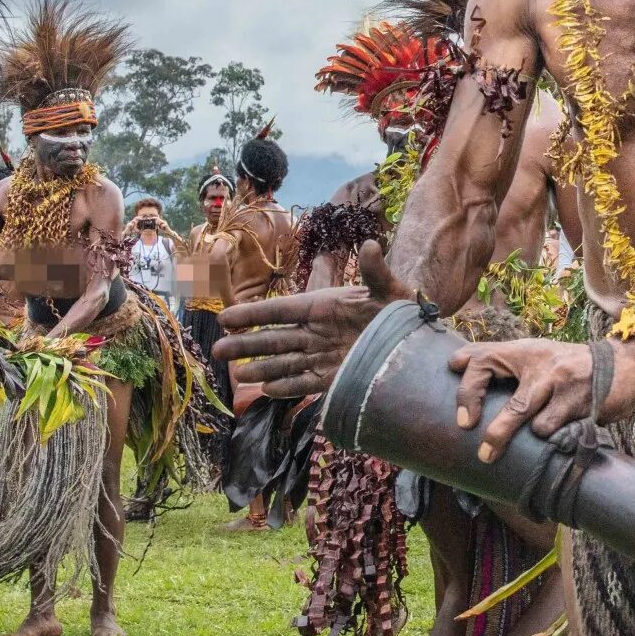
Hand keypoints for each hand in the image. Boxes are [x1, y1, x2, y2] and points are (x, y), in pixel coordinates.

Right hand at [214, 243, 407, 398]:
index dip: (254, 314)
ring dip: (262, 368)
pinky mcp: (334, 377)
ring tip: (238, 375)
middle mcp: (316, 332)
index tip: (226, 317)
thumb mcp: (390, 289)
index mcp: (322, 307)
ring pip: (285, 362)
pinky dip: (288, 387)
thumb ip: (376, 271)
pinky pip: (305, 382)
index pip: (281, 310)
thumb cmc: (399, 310)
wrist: (415, 340)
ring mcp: (323, 356)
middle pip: (275, 339)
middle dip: (247, 345)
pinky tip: (268, 390)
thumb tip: (371, 245)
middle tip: (219, 350)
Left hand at [452, 336, 634, 461]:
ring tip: (516, 443)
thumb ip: (501, 360)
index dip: (468, 390)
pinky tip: (558, 431)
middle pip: (514, 406)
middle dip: (496, 434)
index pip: (484, 361)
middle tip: (483, 453)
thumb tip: (455, 363)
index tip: (463, 418)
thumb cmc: (568, 364)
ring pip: (536, 424)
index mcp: (525, 351)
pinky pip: (558, 430)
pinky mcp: (582, 404)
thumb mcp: (536, 354)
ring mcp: (564, 386)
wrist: (623, 363)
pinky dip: (552, 436)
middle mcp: (543, 366)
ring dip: (527, 437)